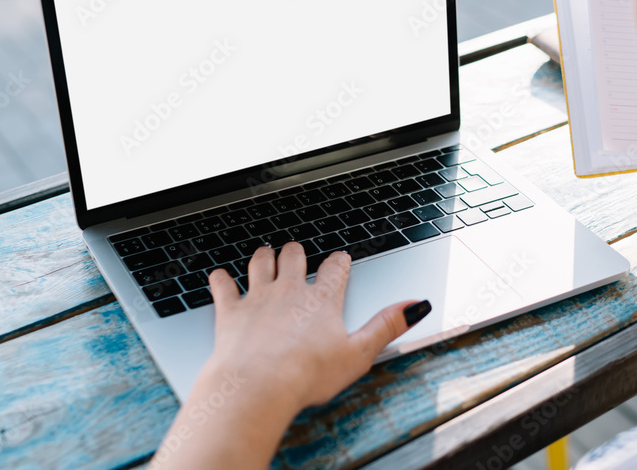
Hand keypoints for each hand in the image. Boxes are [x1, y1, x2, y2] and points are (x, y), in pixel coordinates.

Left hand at [149, 242, 429, 469]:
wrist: (258, 385)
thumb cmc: (307, 374)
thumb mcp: (359, 354)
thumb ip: (387, 326)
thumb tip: (415, 305)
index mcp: (322, 300)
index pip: (335, 268)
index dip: (339, 262)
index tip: (340, 260)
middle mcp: (289, 290)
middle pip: (293, 255)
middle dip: (296, 252)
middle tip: (297, 253)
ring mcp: (257, 297)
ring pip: (260, 261)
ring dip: (263, 257)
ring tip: (265, 255)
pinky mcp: (229, 311)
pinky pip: (222, 284)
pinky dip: (221, 279)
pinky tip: (221, 277)